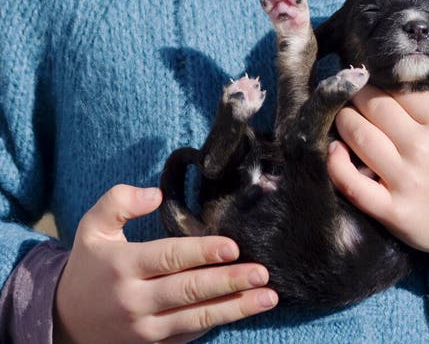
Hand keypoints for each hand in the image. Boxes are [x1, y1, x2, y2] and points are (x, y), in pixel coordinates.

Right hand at [54, 184, 277, 343]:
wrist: (65, 319)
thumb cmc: (89, 264)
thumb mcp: (93, 225)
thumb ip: (120, 200)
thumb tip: (155, 194)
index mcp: (123, 266)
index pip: (169, 258)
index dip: (202, 253)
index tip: (232, 247)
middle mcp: (135, 300)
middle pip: (189, 290)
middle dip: (229, 282)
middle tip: (261, 273)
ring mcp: (145, 328)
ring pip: (196, 317)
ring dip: (235, 308)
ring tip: (267, 297)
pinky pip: (190, 333)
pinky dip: (217, 322)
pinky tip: (243, 310)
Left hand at [327, 40, 428, 295]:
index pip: (399, 89)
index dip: (381, 78)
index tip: (369, 73)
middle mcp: (423, 149)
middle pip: (374, 107)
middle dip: (357, 93)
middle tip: (348, 87)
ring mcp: (405, 181)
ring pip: (359, 137)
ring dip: (342, 119)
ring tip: (339, 111)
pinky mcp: (392, 211)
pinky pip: (352, 184)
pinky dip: (336, 163)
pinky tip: (332, 149)